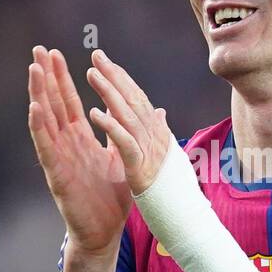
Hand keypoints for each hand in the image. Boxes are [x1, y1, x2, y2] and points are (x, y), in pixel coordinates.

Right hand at [27, 46, 130, 255]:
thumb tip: (152, 112)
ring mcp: (58, 158)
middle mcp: (66, 145)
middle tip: (39, 49)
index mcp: (81, 140)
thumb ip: (127, 135)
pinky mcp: (55, 173)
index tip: (57, 53)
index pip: (70, 103)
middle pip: (54, 104)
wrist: (104, 233)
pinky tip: (34, 107)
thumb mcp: (123, 159)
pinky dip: (39, 127)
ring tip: (34, 69)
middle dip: (47, 77)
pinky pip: (45, 147)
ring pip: (45, 120)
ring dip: (39, 94)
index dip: (63, 79)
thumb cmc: (111, 199)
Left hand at [85, 49, 173, 194]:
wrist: (181, 216)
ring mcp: (149, 152)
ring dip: (109, 93)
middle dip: (114, 76)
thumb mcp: (163, 154)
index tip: (106, 61)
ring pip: (128, 115)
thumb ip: (158, 131)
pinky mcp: (140, 169)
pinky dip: (110, 126)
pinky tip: (94, 113)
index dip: (122, 78)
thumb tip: (159, 112)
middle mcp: (155, 137)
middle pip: (133, 100)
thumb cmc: (170, 188)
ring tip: (91, 74)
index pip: (138, 99)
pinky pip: (124, 143)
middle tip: (96, 55)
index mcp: (157, 133)